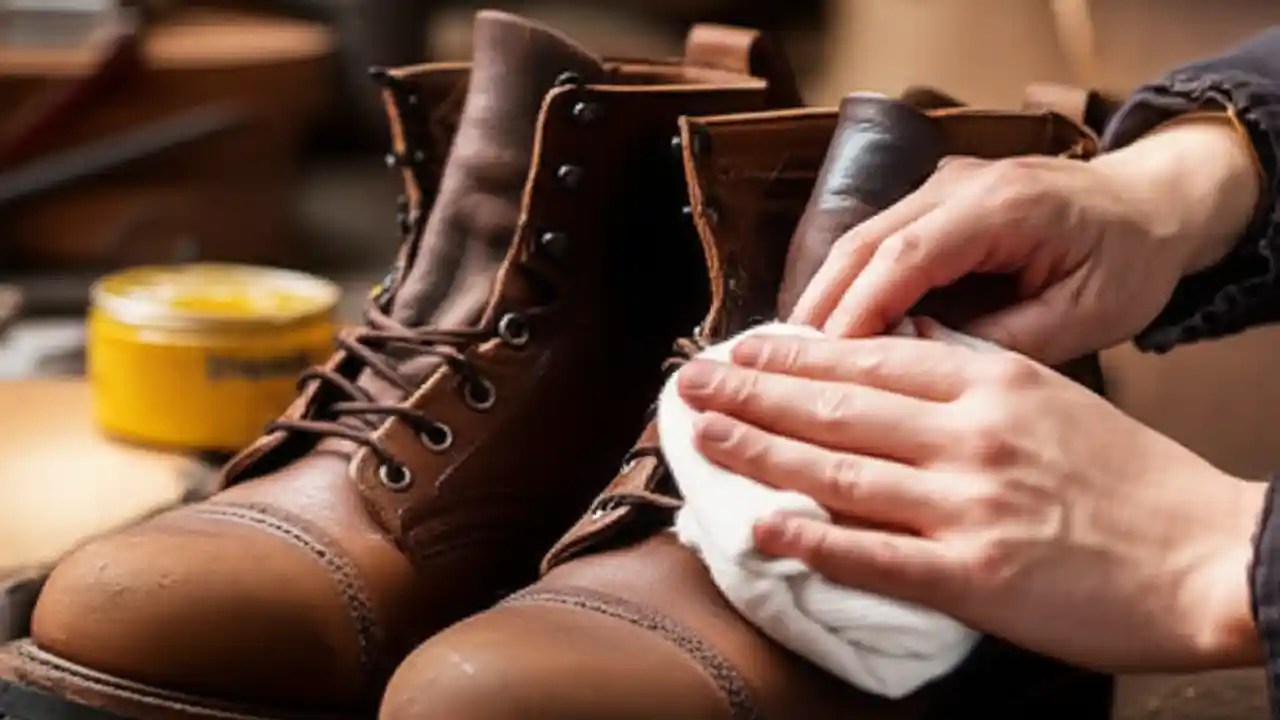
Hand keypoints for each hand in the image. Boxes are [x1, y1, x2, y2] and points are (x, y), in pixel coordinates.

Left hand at [676, 328, 1264, 671]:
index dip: (793, 354)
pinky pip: (872, 554)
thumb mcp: (1052, 399)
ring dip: (761, 451)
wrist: (1210, 555)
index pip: (868, 360)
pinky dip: (810, 539)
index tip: (741, 347)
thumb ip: (969, 380)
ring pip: (840, 471)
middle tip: (692, 381)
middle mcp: (969, 436)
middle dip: (754, 392)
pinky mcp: (973, 574)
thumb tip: (893, 359)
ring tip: (704, 436)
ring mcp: (967, 505)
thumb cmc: (1133, 481)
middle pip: (838, 407)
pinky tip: (762, 527)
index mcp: (990, 385)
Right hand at [791, 116, 1260, 363]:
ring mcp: (943, 185)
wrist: (1153, 204)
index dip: (860, 309)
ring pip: (860, 238)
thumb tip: (921, 366)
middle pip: (866, 240)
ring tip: (790, 353)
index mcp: (1005, 205)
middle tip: (779, 363)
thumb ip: (1004, 342)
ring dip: (824, 294)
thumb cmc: (1128, 262)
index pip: (908, 255)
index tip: (823, 361)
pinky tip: (826, 330)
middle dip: (820, 303)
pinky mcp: (934, 200)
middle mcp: (961, 184)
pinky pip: (876, 242)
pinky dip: (846, 285)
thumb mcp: (1085, 317)